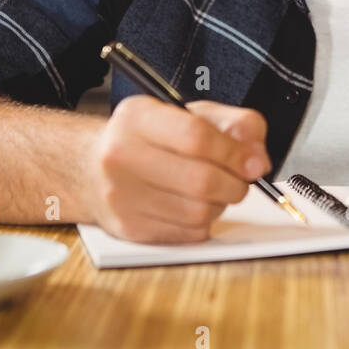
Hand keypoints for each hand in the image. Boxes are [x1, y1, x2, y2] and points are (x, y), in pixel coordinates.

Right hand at [81, 96, 270, 242]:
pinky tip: (193, 205)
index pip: (196, 137)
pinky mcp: (128, 228)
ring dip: (220, 204)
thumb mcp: (189, 114)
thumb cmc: (148, 139)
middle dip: (235, 184)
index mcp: (137, 117)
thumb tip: (257, 159)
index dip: (235, 153)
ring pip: (198, 212)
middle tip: (241, 180)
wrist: (91, 167)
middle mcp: (120, 155)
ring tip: (213, 191)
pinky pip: (188, 233)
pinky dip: (203, 222)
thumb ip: (234, 125)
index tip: (254, 162)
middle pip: (201, 180)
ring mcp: (120, 195)